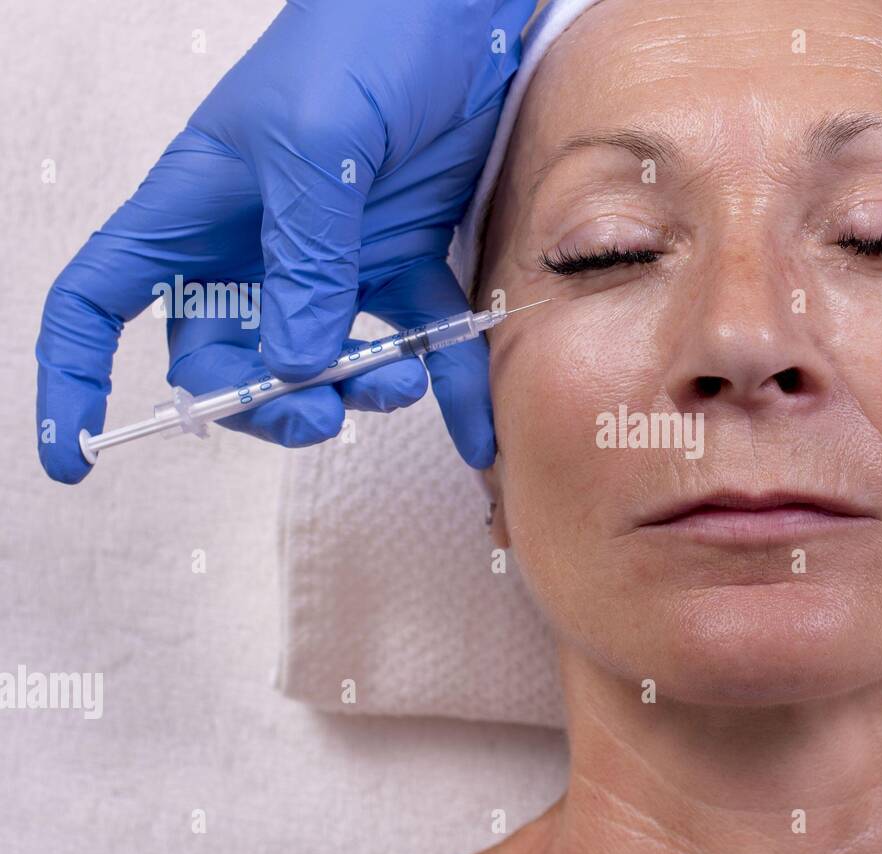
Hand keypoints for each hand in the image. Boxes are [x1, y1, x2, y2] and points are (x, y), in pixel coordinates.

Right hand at [36, 0, 536, 481]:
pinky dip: (448, 385)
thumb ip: (306, 260)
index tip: (75, 452)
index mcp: (194, 213)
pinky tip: (476, 430)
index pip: (100, 301)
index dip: (76, 377)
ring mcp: (331, 259)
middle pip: (227, 359)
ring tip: (401, 382)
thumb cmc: (363, 43)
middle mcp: (253, 247)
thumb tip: (299, 366)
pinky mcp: (402, 259)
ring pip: (323, 362)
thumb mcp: (318, 146)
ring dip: (360, 394)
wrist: (455, 12)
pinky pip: (419, 340)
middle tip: (319, 413)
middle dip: (263, 404)